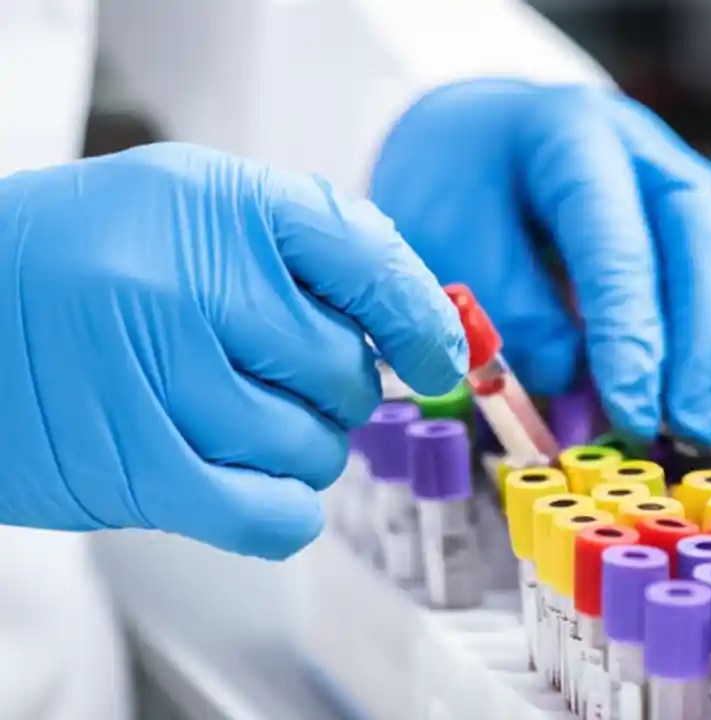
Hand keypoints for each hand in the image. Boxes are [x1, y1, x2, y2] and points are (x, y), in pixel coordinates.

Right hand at [0, 143, 465, 558]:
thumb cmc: (84, 258)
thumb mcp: (192, 207)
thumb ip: (310, 249)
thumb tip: (425, 325)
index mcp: (215, 204)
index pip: (368, 261)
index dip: (419, 318)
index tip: (434, 354)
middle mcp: (184, 283)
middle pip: (345, 370)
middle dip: (334, 383)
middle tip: (277, 370)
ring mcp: (154, 378)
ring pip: (313, 448)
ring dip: (300, 445)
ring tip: (235, 412)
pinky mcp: (130, 468)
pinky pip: (268, 516)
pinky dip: (282, 506)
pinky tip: (258, 479)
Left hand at [371, 80, 710, 444]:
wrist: (488, 141)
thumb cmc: (464, 194)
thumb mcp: (446, 243)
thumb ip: (509, 312)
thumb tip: (573, 384)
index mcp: (569, 139)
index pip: (615, 238)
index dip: (631, 331)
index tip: (634, 409)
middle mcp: (646, 150)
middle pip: (706, 234)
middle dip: (709, 342)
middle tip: (695, 425)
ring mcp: (696, 175)